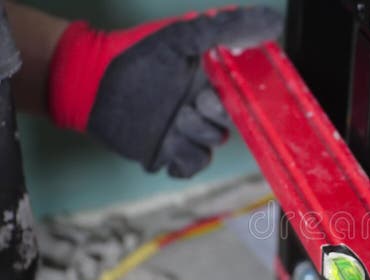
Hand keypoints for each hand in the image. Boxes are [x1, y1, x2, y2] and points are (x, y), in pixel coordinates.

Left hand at [48, 7, 282, 177]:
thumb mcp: (185, 34)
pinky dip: (184, 157)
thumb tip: (274, 20)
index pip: (242, 97)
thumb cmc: (137, 53)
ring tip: (175, 118)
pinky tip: (169, 141)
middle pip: (228, 124)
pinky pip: (190, 165)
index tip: (227, 90)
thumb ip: (229, 26)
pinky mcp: (166, 153)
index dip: (241, 98)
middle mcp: (199, 107)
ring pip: (211, 146)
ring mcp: (183, 131)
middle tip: (194, 102)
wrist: (92, 81)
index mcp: (209, 82)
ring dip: (196, 135)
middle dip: (215, 116)